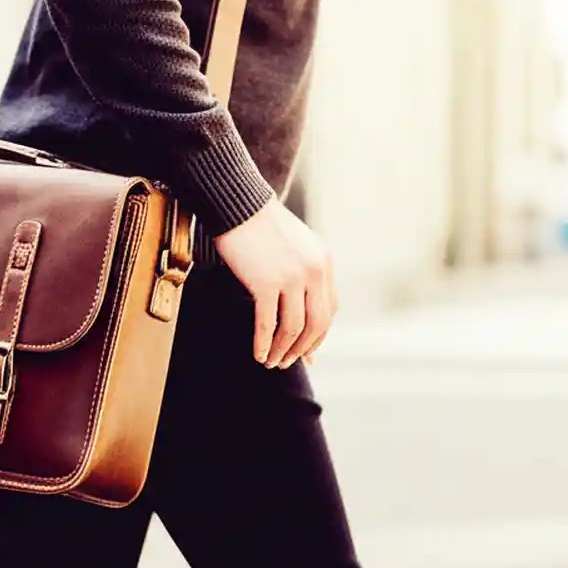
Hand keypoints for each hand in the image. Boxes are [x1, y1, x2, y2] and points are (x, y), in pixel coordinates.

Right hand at [214, 200, 337, 368]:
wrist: (238, 204)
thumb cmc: (260, 225)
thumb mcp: (295, 246)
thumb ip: (304, 274)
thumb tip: (302, 311)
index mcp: (324, 262)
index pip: (328, 310)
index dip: (318, 336)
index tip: (305, 352)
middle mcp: (314, 271)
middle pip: (315, 324)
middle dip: (302, 349)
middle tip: (288, 362)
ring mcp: (292, 277)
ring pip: (293, 328)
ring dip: (282, 351)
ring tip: (272, 362)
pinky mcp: (266, 282)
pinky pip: (267, 323)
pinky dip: (264, 343)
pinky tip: (259, 355)